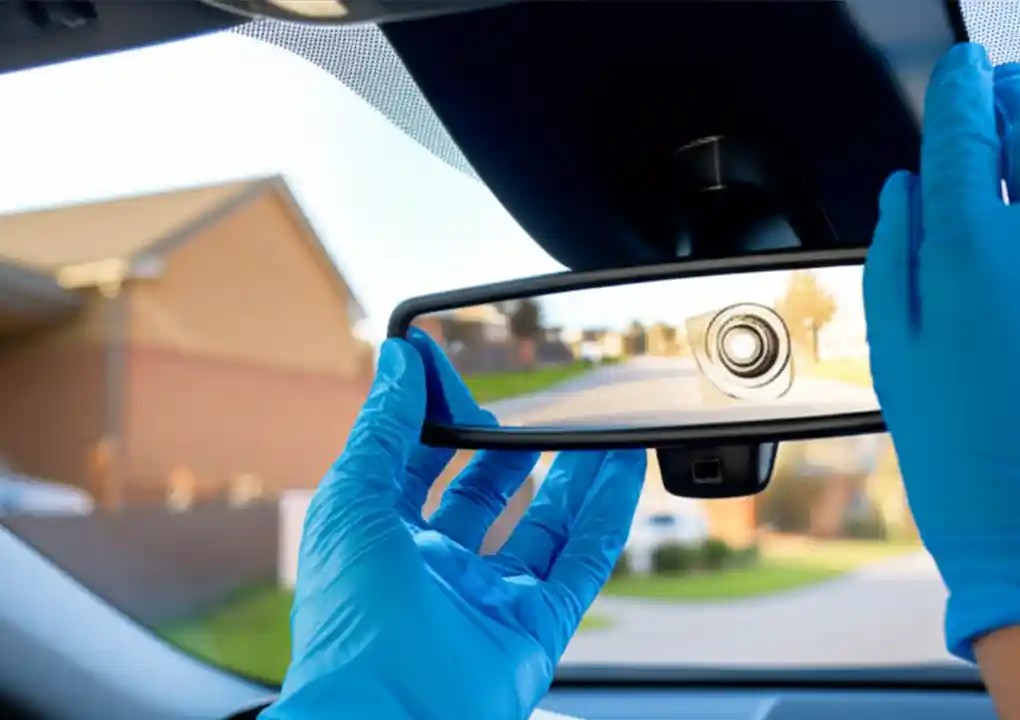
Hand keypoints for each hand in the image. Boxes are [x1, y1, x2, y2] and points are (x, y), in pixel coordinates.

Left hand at [262, 330, 646, 719]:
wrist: (385, 716)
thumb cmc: (349, 619)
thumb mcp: (352, 500)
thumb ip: (383, 428)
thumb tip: (400, 362)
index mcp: (384, 544)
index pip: (414, 466)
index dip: (432, 418)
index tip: (447, 369)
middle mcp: (438, 572)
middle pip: (483, 499)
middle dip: (508, 453)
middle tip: (534, 409)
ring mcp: (491, 601)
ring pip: (544, 528)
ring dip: (573, 477)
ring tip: (600, 430)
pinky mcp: (538, 627)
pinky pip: (581, 562)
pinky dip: (608, 515)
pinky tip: (625, 469)